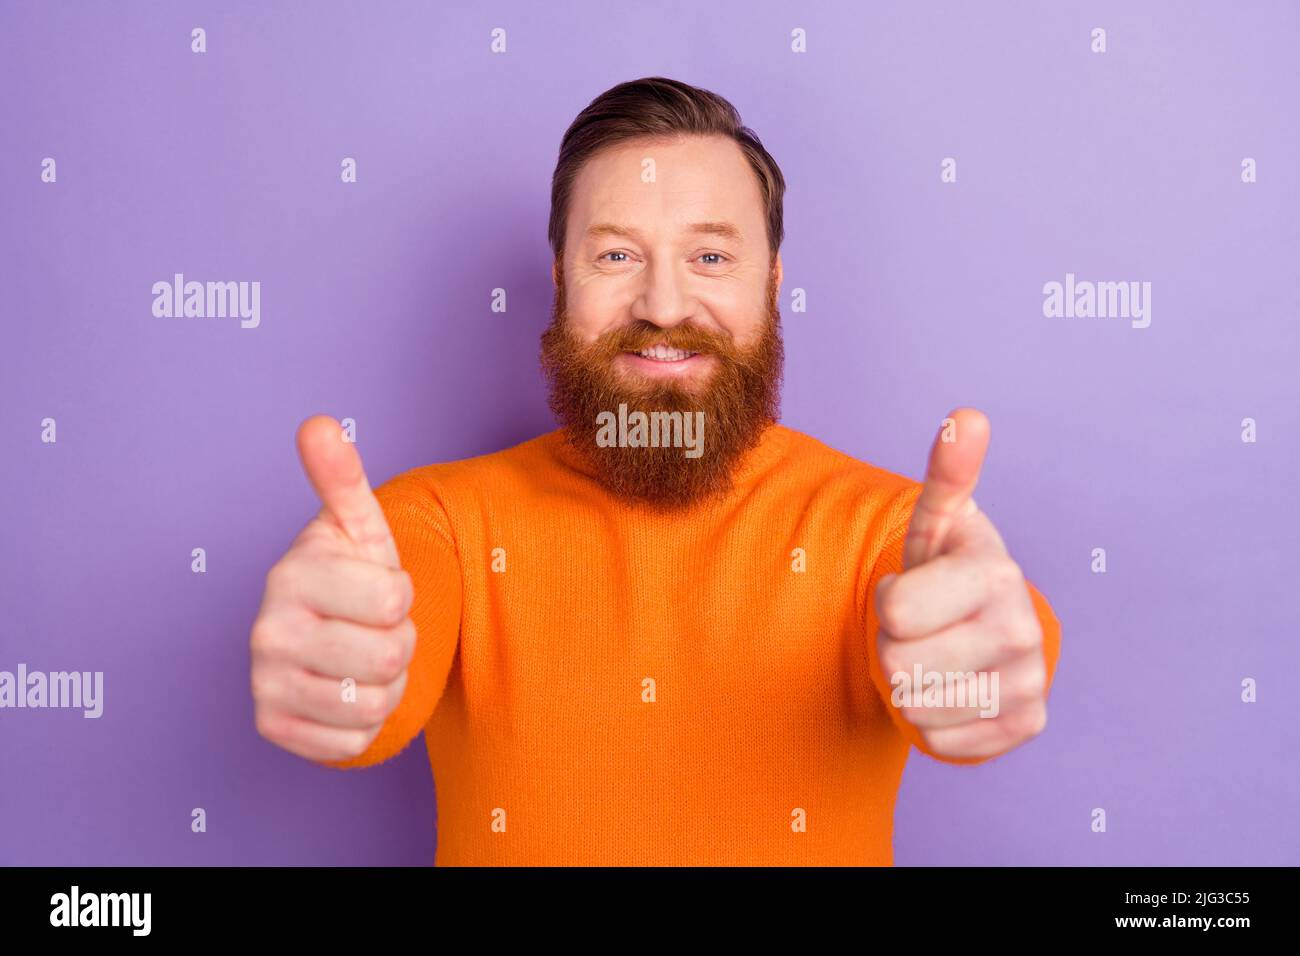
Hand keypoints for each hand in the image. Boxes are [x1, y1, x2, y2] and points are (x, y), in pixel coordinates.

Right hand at [250, 416, 415, 761]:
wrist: (323, 635)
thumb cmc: (349, 576)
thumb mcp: (358, 527)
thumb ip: (342, 478)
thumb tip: (318, 424)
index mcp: (292, 574)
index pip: (394, 598)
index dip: (402, 596)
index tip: (376, 589)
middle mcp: (267, 631)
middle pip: (389, 655)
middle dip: (398, 642)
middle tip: (372, 627)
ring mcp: (264, 683)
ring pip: (376, 703)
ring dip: (387, 684)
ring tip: (362, 658)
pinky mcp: (273, 728)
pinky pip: (356, 742)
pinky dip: (366, 723)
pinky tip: (346, 691)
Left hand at [874, 408, 1047, 760]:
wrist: (983, 628)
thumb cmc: (947, 571)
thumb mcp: (938, 523)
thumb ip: (947, 475)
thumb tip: (966, 418)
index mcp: (997, 573)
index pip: (896, 614)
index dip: (889, 603)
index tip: (912, 590)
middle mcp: (1023, 630)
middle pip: (900, 667)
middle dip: (895, 646)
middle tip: (922, 628)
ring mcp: (1030, 682)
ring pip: (916, 708)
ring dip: (912, 684)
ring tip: (937, 653)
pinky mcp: (1026, 725)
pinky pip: (941, 742)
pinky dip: (933, 721)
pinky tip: (955, 687)